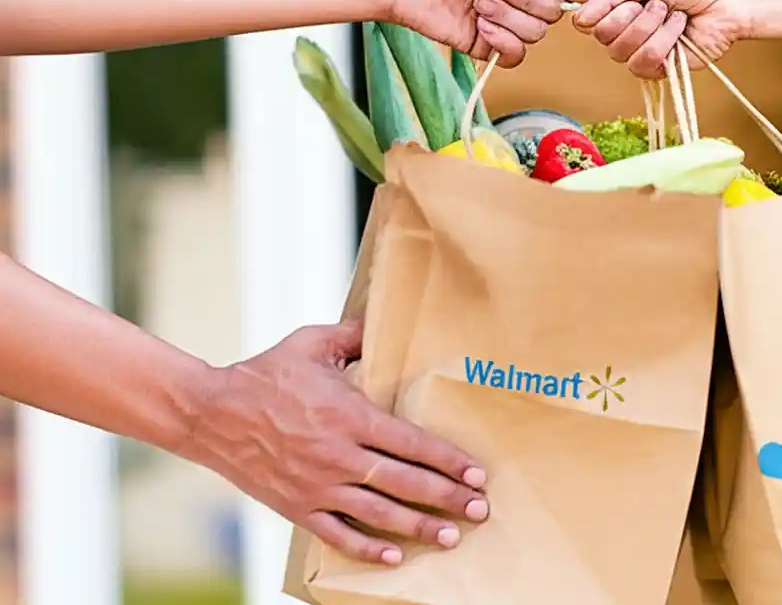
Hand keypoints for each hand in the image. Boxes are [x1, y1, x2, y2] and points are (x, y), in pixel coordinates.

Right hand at [185, 320, 487, 564]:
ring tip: (450, 537)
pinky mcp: (296, 506)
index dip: (448, 460)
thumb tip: (384, 316)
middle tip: (480, 510)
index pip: (412, 443)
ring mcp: (317, 485)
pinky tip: (393, 557)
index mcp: (349, 415)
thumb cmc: (264, 374)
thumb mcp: (311, 343)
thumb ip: (354, 334)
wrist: (209, 413)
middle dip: (448, 497)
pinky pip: (336, 534)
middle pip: (405, 482)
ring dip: (418, 527)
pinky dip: (366, 549)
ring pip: (379, 513)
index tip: (477, 473)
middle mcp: (338, 454)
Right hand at [573, 0, 749, 77]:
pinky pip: (645, 64)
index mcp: (623, 7)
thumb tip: (577, 19)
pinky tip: (681, 29)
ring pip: (624, 54)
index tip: (625, 0)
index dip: (602, 14)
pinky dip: (664, 43)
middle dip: (632, 17)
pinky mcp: (664, 69)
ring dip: (651, 29)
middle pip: (605, 39)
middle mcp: (630, 31)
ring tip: (674, 15)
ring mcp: (646, 51)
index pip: (590, 23)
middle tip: (659, 4)